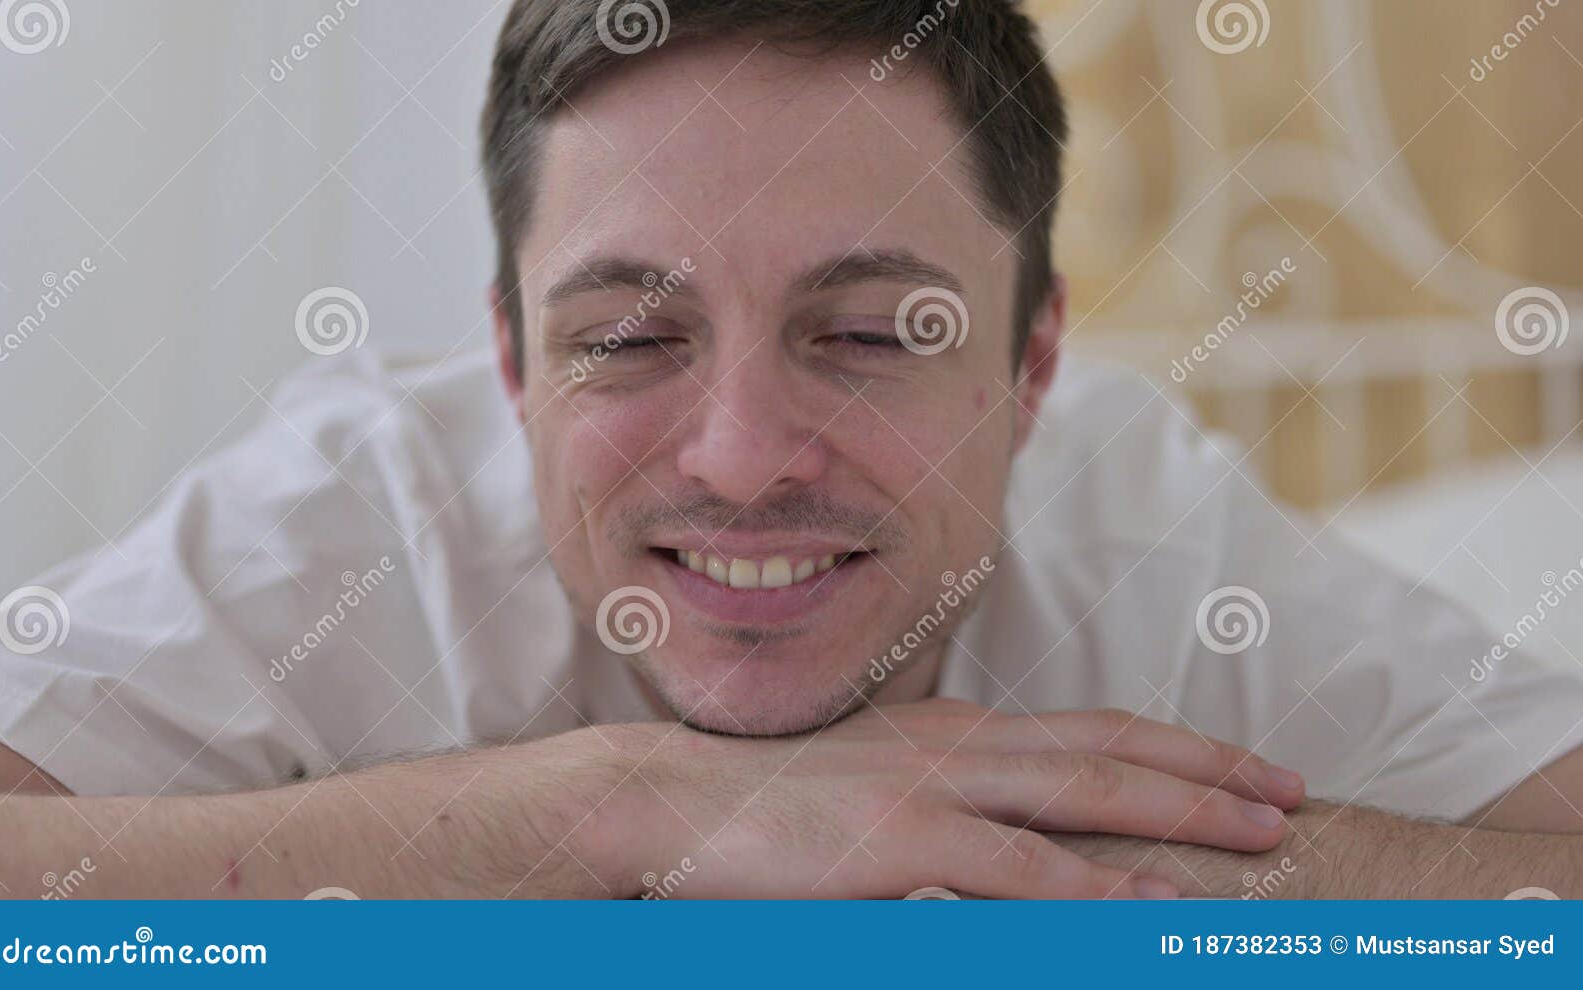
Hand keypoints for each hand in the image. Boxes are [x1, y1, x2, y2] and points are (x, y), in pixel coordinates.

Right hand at [584, 698, 1303, 897]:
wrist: (667, 804)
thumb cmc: (763, 812)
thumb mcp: (867, 792)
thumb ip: (941, 805)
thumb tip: (1003, 841)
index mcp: (954, 733)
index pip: (1089, 731)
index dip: (1174, 746)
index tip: (1241, 766)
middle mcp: (959, 745)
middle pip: (1111, 751)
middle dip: (1209, 769)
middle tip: (1291, 791)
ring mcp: (934, 787)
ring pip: (1089, 797)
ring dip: (1184, 815)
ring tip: (1263, 841)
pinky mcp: (905, 842)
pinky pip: (1026, 874)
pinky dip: (1101, 893)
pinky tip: (1158, 912)